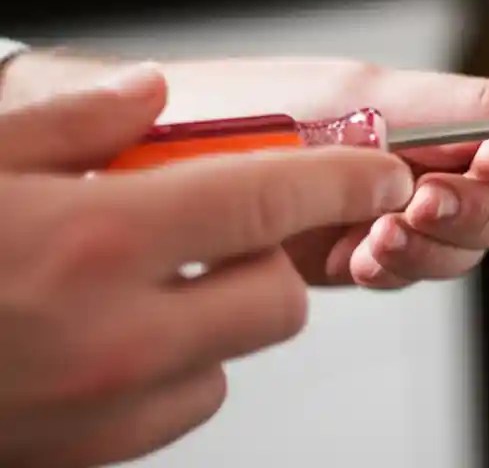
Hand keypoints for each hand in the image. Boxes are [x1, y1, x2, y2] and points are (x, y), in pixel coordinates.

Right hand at [0, 65, 411, 465]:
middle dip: (267, 252)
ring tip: (147, 276)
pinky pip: (184, 404)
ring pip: (239, 356)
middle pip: (279, 295)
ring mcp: (103, 406)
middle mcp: (115, 334)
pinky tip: (116, 330)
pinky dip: (178, 366)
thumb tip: (152, 94)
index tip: (380, 171)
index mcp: (94, 238)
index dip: (340, 177)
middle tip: (214, 222)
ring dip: (221, 312)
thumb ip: (70, 120)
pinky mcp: (86, 452)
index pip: (268, 197)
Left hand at [148, 59, 488, 287]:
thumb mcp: (366, 96)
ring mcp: (392, 206)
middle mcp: (425, 158)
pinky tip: (362, 256)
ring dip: (429, 245)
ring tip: (381, 231)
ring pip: (459, 247)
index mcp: (439, 112)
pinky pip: (407, 272)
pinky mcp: (358, 249)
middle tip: (427, 200)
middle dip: (473, 208)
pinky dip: (394, 268)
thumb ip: (472, 105)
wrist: (147, 159)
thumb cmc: (250, 106)